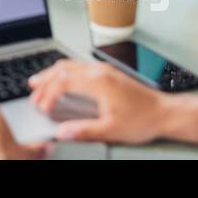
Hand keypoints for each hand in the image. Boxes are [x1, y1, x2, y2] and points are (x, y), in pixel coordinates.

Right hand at [28, 60, 168, 144]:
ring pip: (70, 65)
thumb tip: (62, 132)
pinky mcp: (108, 73)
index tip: (41, 106)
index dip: (48, 94)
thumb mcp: (111, 130)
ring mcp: (104, 70)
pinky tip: (63, 77)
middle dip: (45, 80)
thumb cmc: (142, 119)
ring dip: (53, 73)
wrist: (164, 112)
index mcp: (98, 82)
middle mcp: (99, 71)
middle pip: (63, 69)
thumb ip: (84, 130)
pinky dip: (65, 71)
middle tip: (33, 92)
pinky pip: (79, 66)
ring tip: (40, 81)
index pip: (63, 82)